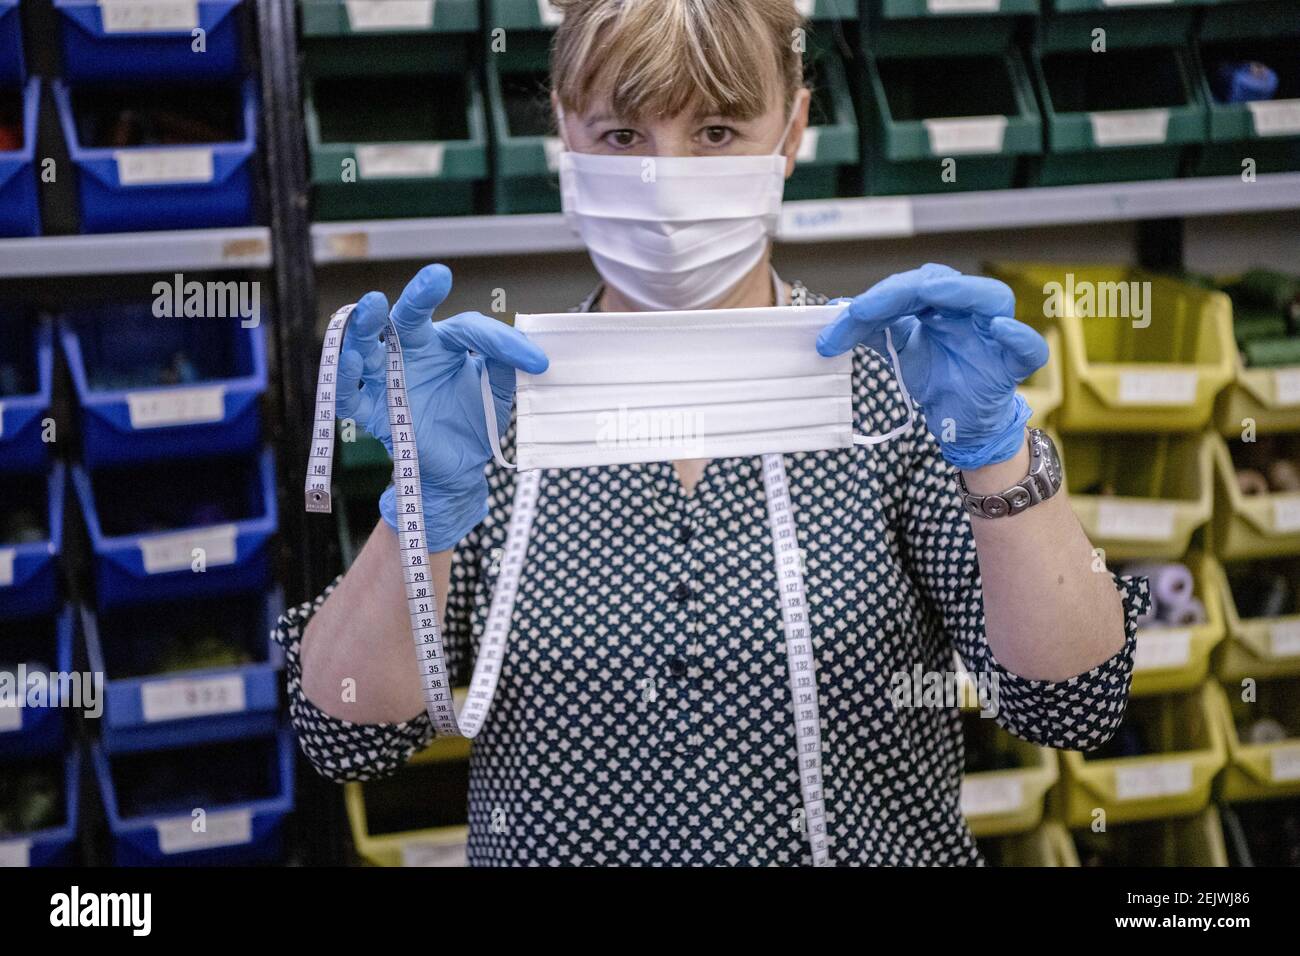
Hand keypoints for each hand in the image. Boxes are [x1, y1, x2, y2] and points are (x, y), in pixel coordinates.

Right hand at [336, 264, 547, 551]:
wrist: (458, 469)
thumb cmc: (472, 422)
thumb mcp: (497, 395)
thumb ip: (505, 369)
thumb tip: (524, 349)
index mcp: (443, 343)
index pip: (467, 328)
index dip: (501, 341)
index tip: (536, 361)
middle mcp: (411, 352)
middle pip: (407, 316)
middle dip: (418, 296)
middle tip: (435, 279)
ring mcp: (387, 379)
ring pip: (368, 343)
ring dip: (367, 324)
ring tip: (374, 305)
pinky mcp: (372, 410)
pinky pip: (349, 391)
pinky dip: (345, 375)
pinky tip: (354, 360)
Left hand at [816, 263, 1046, 470]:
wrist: (961, 425)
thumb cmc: (940, 377)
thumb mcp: (901, 349)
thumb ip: (873, 328)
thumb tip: (835, 310)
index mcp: (944, 304)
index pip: (911, 286)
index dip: (876, 299)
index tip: (842, 320)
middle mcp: (970, 312)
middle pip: (944, 284)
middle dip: (901, 292)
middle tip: (864, 308)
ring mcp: (994, 335)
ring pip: (991, 298)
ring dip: (961, 292)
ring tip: (930, 291)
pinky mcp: (1011, 365)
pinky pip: (1027, 348)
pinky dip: (1018, 336)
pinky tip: (1000, 328)